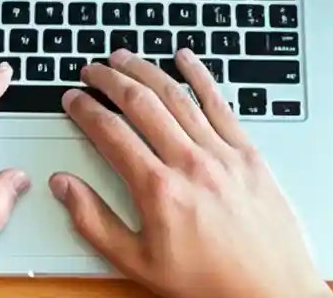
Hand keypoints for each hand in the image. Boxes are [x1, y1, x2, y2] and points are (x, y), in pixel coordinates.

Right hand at [51, 49, 332, 297]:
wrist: (270, 291)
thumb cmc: (208, 283)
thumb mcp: (138, 263)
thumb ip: (95, 222)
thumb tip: (63, 186)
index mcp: (158, 190)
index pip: (111, 134)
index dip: (85, 110)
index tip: (73, 99)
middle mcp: (190, 163)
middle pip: (141, 104)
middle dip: (110, 80)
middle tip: (91, 69)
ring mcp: (222, 153)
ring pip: (177, 96)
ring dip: (146, 71)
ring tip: (123, 58)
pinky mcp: (248, 152)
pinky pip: (220, 103)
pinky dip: (200, 76)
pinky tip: (185, 58)